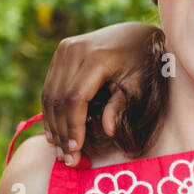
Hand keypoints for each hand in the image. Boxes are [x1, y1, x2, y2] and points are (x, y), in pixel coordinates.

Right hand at [40, 22, 156, 165]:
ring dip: (53, 125)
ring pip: (50, 94)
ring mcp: (64, 49)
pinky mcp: (61, 52)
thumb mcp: (138, 85)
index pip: (75, 99)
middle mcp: (74, 50)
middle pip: (59, 98)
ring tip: (60, 151)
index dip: (74, 127)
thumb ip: (120, 106)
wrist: (137, 33)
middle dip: (62, 132)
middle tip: (67, 159)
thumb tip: (106, 130)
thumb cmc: (143, 63)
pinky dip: (52, 111)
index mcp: (96, 57)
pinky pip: (50, 86)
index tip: (76, 151)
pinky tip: (56, 132)